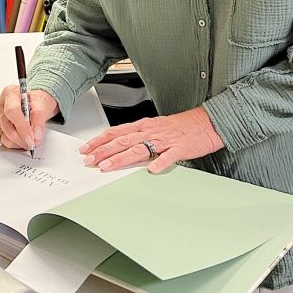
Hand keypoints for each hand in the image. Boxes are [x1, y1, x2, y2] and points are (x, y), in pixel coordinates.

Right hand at [0, 86, 58, 150]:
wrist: (30, 103)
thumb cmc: (34, 101)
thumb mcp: (42, 103)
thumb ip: (39, 117)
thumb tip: (36, 133)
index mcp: (10, 93)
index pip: (12, 111)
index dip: (22, 127)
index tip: (31, 137)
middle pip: (7, 126)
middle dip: (22, 138)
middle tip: (33, 142)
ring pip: (3, 136)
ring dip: (18, 142)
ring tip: (28, 140)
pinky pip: (1, 139)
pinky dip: (12, 143)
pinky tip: (20, 138)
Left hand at [79, 107, 224, 173]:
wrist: (206, 122)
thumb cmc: (181, 127)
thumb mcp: (155, 128)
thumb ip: (139, 137)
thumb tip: (120, 147)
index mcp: (144, 126)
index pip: (116, 132)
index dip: (99, 140)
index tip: (86, 148)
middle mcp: (150, 131)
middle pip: (122, 140)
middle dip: (103, 150)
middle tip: (89, 160)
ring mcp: (164, 140)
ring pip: (139, 148)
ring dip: (121, 157)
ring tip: (107, 166)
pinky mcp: (180, 148)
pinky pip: (168, 156)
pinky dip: (159, 162)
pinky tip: (151, 170)